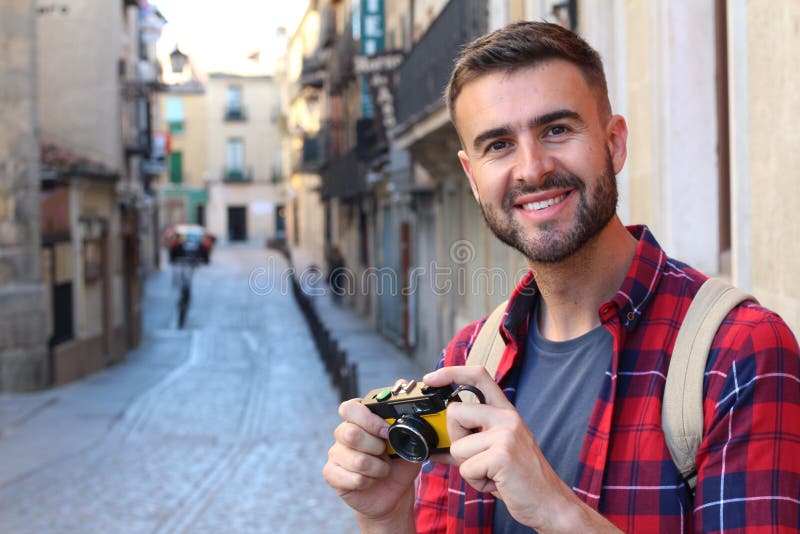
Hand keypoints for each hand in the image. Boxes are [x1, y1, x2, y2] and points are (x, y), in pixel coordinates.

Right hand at [323, 394, 419, 531]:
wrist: (394, 493)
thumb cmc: (398, 464)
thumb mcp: (408, 443)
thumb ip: (405, 425)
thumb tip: (404, 402)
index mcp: (359, 419)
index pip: (350, 408)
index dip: (369, 419)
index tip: (387, 432)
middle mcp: (343, 433)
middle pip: (350, 433)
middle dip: (376, 447)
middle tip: (385, 454)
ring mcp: (335, 453)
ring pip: (357, 460)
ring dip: (378, 469)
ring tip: (382, 470)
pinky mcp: (331, 473)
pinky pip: (353, 478)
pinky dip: (369, 482)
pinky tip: (370, 481)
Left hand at [424, 366, 618, 532]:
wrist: (548, 503)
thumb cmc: (519, 478)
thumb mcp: (495, 451)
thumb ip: (468, 442)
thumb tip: (434, 446)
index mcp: (505, 412)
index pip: (478, 376)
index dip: (451, 372)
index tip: (430, 378)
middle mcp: (507, 417)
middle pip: (455, 412)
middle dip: (455, 439)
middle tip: (476, 457)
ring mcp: (506, 434)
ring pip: (457, 447)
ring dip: (468, 468)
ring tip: (491, 473)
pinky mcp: (502, 455)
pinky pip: (466, 468)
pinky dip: (476, 482)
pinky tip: (496, 482)